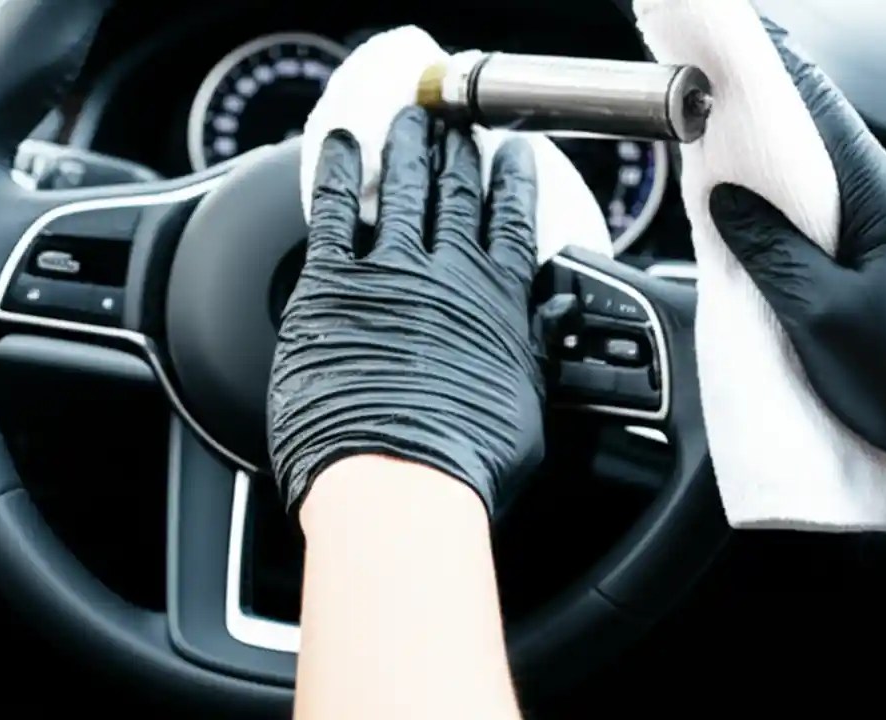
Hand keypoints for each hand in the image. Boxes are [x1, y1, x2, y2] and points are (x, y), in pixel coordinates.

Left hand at [269, 106, 562, 515]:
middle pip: (455, 195)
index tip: (511, 154)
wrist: (400, 481)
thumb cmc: (465, 463)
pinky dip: (339, 174)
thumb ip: (532, 357)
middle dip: (456, 153)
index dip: (512, 182)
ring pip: (402, 189)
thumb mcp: (526, 409)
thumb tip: (553, 327)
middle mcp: (449, 275)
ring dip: (406, 149)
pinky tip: (343, 146)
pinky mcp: (332, 285)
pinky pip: (335, 211)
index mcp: (499, 304)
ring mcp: (389, 273)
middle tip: (453, 124)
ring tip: (408, 120)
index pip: (511, 224)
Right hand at [707, 21, 885, 507]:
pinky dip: (805, 216)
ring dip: (782, 181)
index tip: (728, 55)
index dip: (770, 78)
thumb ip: (767, 249)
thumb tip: (726, 199)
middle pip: (822, 144)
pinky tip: (775, 232)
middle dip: (764, 131)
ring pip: (831, 186)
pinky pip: (846, 219)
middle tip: (709, 120)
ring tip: (728, 175)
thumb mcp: (820, 314)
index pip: (820, 111)